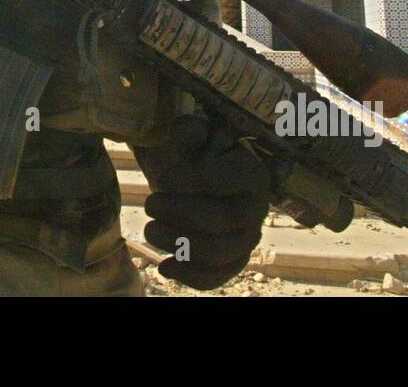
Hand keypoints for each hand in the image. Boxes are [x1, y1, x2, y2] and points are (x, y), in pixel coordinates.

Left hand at [132, 113, 270, 290]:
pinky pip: (218, 276)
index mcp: (250, 171)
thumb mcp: (188, 137)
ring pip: (220, 252)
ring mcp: (248, 237)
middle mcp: (257, 207)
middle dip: (179, 214)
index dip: (192, 181)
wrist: (192, 182)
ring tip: (151, 230)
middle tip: (150, 204)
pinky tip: (164, 266)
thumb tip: (188, 131)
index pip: (226, 181)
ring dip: (178, 243)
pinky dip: (189, 276)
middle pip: (222, 219)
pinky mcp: (234, 261)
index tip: (166, 178)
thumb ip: (188, 131)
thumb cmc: (189, 156)